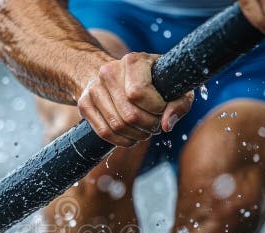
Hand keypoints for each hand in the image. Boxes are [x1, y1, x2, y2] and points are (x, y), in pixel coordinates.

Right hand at [77, 52, 193, 147]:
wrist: (113, 74)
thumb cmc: (149, 80)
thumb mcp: (171, 85)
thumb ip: (179, 103)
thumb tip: (166, 125)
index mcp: (132, 61)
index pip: (139, 93)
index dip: (156, 109)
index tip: (162, 110)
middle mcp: (109, 71)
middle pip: (129, 115)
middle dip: (148, 126)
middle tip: (155, 125)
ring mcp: (94, 89)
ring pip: (117, 126)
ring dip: (136, 135)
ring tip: (145, 130)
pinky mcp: (85, 104)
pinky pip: (104, 133)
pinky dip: (122, 141)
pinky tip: (132, 136)